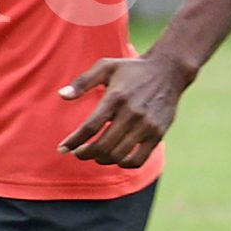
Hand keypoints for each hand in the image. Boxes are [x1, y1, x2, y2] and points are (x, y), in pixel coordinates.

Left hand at [59, 52, 188, 168]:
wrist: (169, 71)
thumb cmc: (132, 69)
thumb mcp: (106, 66)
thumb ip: (82, 82)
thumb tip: (61, 96)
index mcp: (116, 97)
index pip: (90, 127)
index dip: (73, 141)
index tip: (62, 148)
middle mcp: (131, 113)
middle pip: (102, 145)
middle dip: (84, 153)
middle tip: (78, 152)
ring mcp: (146, 126)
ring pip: (118, 155)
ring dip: (102, 159)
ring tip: (95, 154)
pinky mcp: (157, 134)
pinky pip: (138, 160)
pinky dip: (123, 164)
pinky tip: (116, 158)